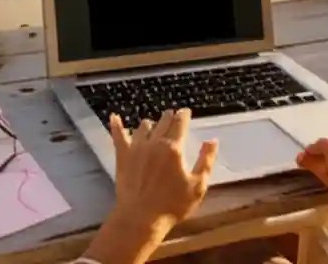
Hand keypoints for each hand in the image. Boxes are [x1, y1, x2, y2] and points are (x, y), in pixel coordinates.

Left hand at [82, 109, 218, 263]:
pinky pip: (118, 135)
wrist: (141, 217)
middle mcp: (154, 142)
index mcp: (174, 148)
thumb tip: (212, 140)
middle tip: (172, 116)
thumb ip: (206, 160)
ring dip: (151, 124)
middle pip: (163, 121)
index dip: (184, 115)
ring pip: (143, 126)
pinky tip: (114, 117)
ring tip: (153, 124)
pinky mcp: (122, 156)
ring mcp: (136, 147)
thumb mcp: (198, 185)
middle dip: (170, 116)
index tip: (186, 111)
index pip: (180, 123)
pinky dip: (116, 125)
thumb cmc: (173, 204)